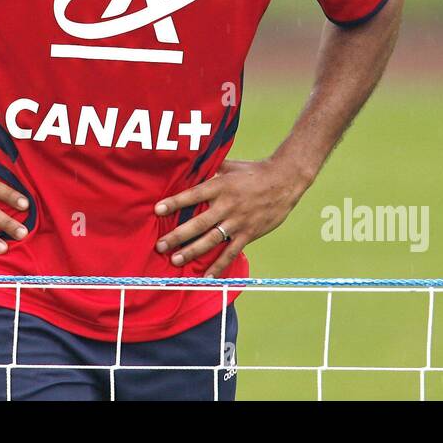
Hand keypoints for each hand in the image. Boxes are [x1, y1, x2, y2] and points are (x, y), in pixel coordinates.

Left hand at [153, 158, 312, 277]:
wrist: (285, 180)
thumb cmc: (254, 171)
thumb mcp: (230, 166)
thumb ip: (210, 170)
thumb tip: (189, 167)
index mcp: (221, 186)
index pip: (193, 195)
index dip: (175, 203)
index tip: (157, 210)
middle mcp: (228, 205)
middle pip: (198, 223)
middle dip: (177, 235)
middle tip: (160, 245)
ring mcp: (238, 221)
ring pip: (212, 240)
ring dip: (192, 251)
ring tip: (175, 260)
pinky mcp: (249, 233)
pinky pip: (232, 252)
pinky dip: (219, 265)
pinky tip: (207, 276)